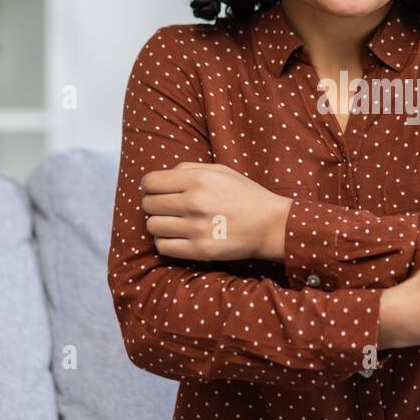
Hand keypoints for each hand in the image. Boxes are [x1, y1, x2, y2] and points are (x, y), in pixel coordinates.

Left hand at [140, 162, 292, 261]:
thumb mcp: (220, 171)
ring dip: (159, 224)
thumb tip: (159, 177)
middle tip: (168, 208)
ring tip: (174, 223)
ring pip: (153, 226)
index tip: (155, 191)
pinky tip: (177, 237)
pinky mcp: (199, 250)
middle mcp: (194, 203)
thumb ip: (188, 168)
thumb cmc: (245, 195)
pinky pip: (163, 246)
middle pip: (149, 205)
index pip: (150, 182)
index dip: (149, 186)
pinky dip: (165, 242)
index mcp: (198, 180)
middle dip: (154, 205)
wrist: (270, 224)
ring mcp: (196, 228)